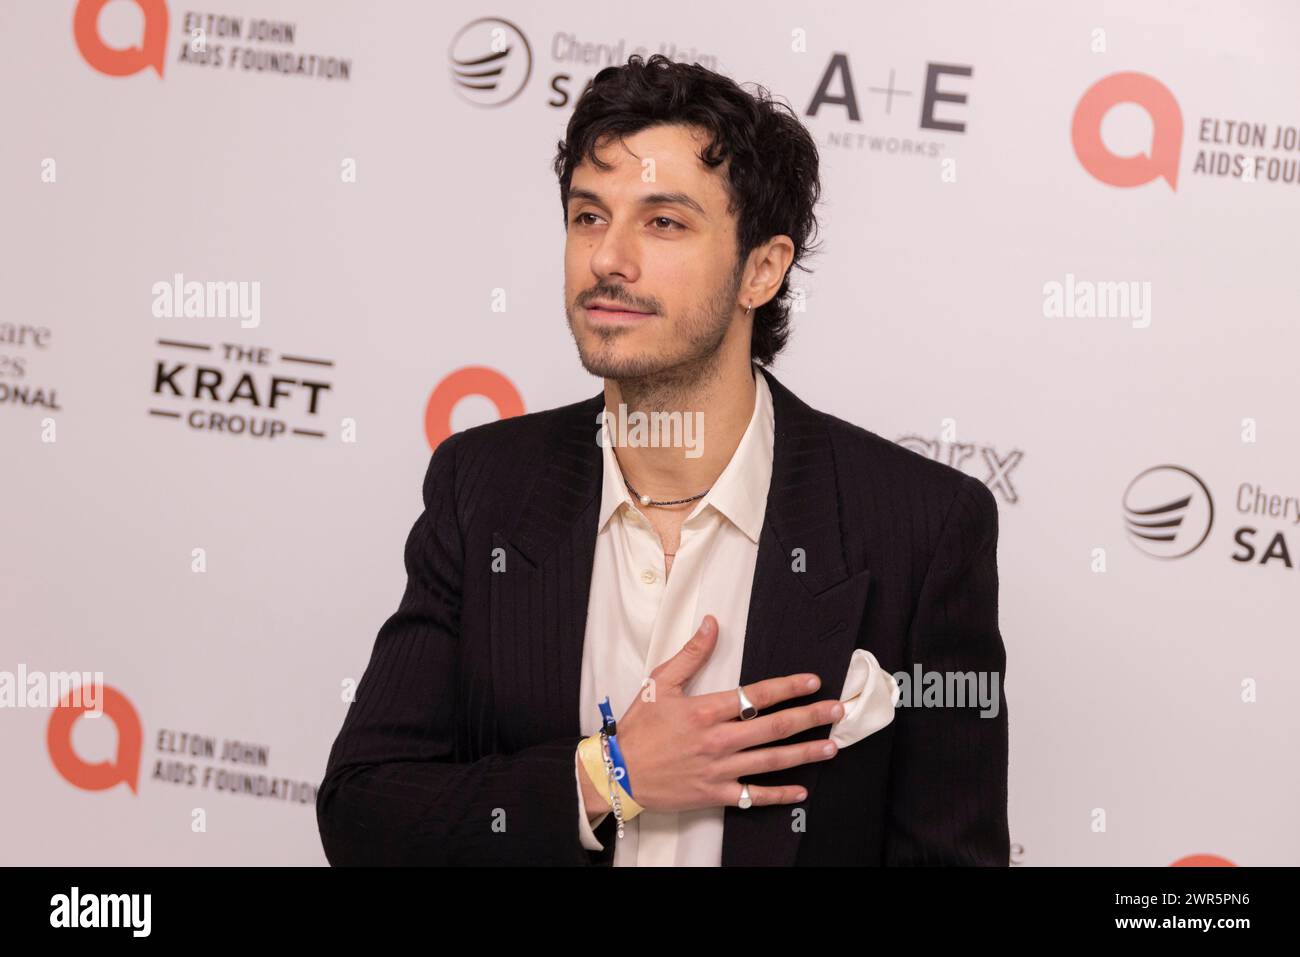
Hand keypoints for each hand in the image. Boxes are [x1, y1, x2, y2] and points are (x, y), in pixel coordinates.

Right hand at [609, 614, 842, 812]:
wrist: (618, 772)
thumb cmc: (639, 727)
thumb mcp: (659, 683)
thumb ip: (691, 654)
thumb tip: (711, 624)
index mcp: (706, 711)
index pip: (756, 695)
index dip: (788, 687)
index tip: (812, 682)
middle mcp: (717, 740)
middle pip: (773, 727)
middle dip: (810, 718)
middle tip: (837, 711)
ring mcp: (718, 769)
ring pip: (771, 761)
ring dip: (804, 754)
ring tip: (831, 747)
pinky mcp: (714, 793)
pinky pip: (752, 796)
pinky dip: (778, 796)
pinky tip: (800, 792)